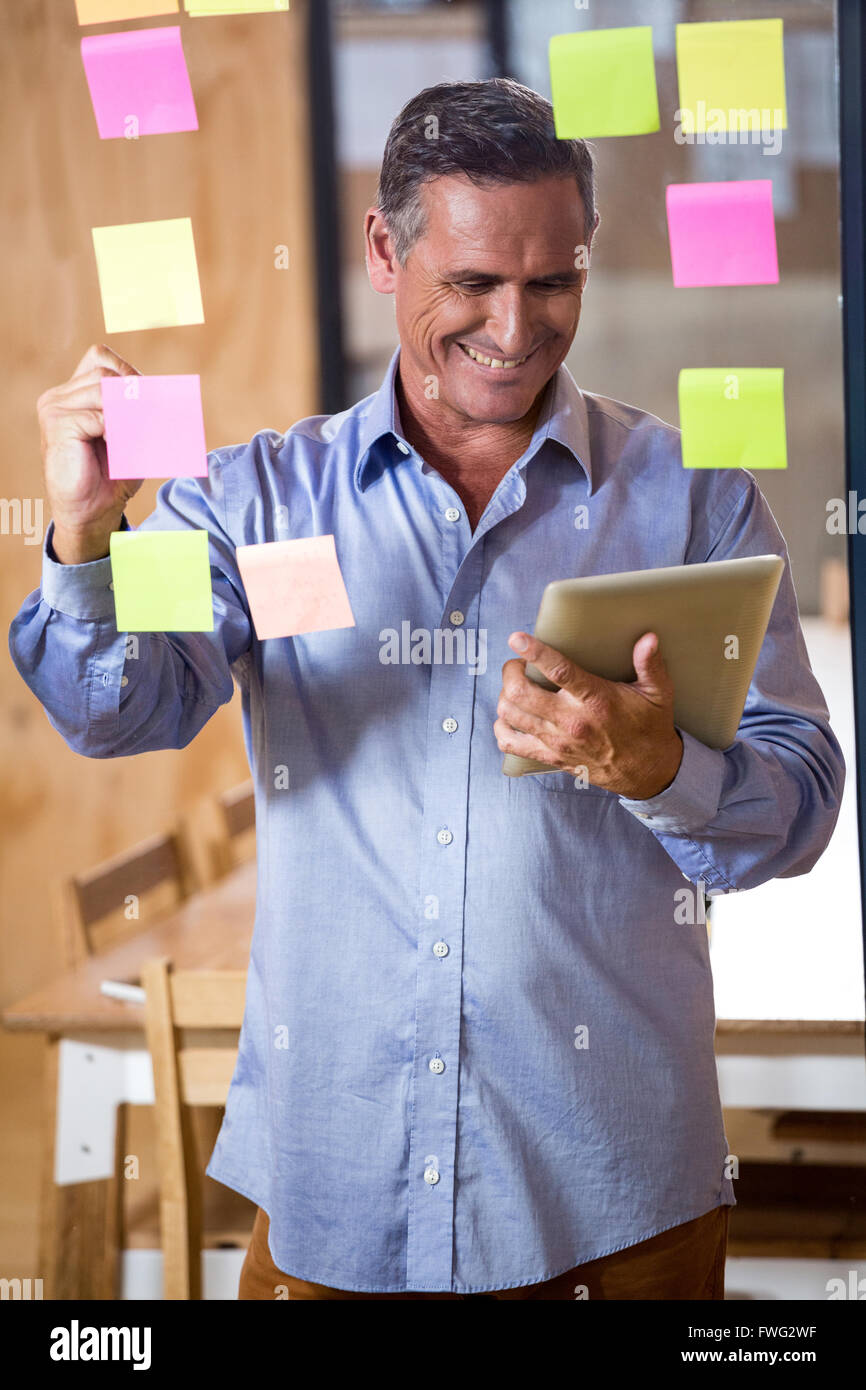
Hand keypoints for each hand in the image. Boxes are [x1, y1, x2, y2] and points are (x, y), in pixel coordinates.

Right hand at [37, 343, 141, 561]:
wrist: (92, 512)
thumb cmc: (112, 475)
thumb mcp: (131, 435)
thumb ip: (139, 409)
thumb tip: (162, 390)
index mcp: (72, 394)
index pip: (100, 356)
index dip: (127, 370)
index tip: (147, 395)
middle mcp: (59, 396)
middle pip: (105, 373)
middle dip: (133, 393)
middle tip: (148, 419)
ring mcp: (55, 408)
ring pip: (104, 389)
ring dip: (128, 412)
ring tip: (132, 437)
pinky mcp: (58, 424)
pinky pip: (101, 415)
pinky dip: (118, 430)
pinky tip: (119, 447)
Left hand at [495, 631, 683, 799]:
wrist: (648, 771)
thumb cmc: (649, 728)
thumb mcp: (658, 693)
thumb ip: (650, 664)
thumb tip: (649, 638)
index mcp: (595, 700)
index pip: (559, 671)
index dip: (535, 652)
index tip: (517, 638)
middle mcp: (571, 721)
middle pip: (521, 692)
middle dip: (511, 671)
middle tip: (518, 664)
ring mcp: (557, 741)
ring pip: (510, 714)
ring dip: (505, 694)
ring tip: (515, 685)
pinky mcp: (550, 757)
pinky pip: (510, 743)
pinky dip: (502, 727)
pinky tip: (511, 715)